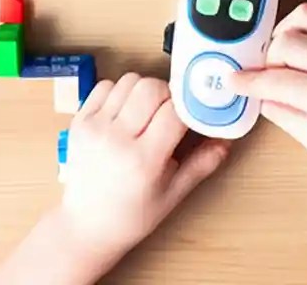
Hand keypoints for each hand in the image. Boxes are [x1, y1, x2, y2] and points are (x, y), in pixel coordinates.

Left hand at [60, 73, 230, 260]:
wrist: (86, 225)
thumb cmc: (131, 215)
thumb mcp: (172, 195)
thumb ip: (201, 165)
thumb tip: (226, 140)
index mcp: (143, 160)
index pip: (174, 112)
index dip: (189, 108)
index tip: (194, 114)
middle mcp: (116, 139)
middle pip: (151, 87)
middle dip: (168, 94)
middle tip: (170, 112)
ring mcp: (94, 128)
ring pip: (129, 81)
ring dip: (144, 90)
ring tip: (147, 113)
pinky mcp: (79, 121)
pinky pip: (105, 86)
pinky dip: (120, 92)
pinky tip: (125, 113)